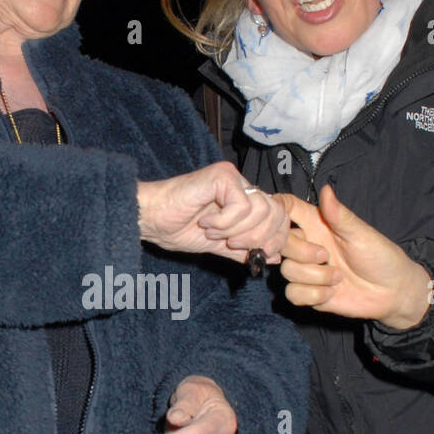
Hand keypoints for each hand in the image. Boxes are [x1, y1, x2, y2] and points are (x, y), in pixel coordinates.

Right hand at [136, 162, 289, 261]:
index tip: (259, 254)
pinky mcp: (223, 175)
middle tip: (233, 244)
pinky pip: (241, 206)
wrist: (153, 219)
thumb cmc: (178, 227)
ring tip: (214, 232)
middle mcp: (242, 184)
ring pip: (260, 209)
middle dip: (258, 236)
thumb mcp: (219, 245)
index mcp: (244, 199)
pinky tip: (206, 221)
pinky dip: (225, 222)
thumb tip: (274, 258)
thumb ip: (245, 250)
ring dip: (237, 230)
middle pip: (276, 212)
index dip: (277, 237)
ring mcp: (233, 178)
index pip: (280, 215)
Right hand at [278, 187, 432, 328]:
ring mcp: (308, 270)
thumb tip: (325, 189)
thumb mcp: (362, 233)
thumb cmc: (381, 257)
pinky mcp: (309, 292)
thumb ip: (339, 214)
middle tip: (326, 257)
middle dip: (301, 252)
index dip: (277, 210)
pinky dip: (313, 294)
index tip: (280, 220)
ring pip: (287, 271)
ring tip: (338, 278)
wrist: (393, 292)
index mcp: (319, 224)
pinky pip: (292, 293)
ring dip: (314, 277)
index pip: (288, 209)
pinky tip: (332, 293)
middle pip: (281, 242)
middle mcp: (309, 245)